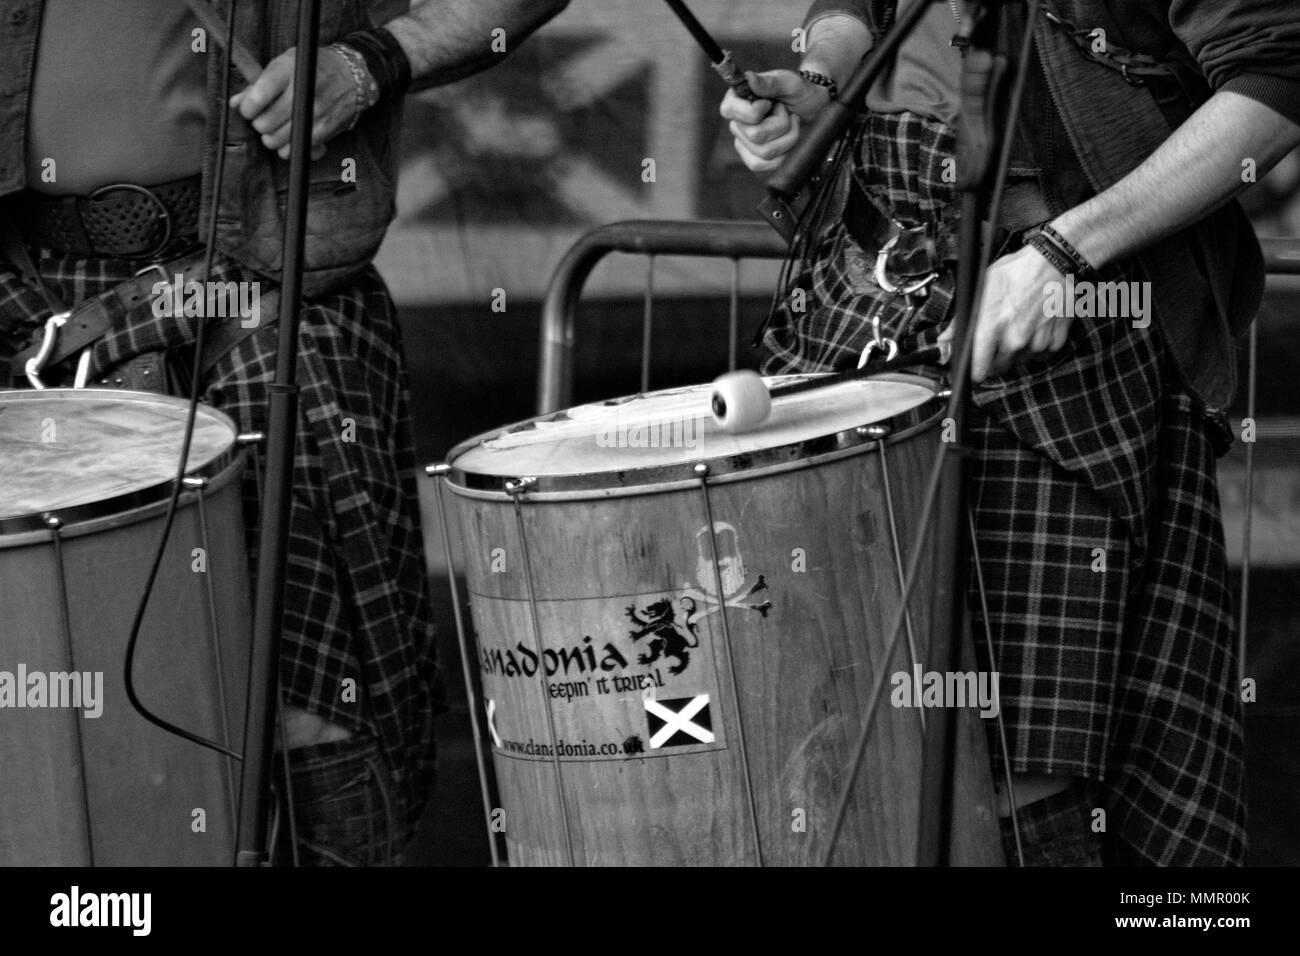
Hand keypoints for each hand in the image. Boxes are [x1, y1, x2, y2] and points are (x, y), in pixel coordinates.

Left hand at [229, 46, 360, 160]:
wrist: (351, 74)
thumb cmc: (313, 68)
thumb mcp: (284, 64)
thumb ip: (259, 83)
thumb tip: (236, 102)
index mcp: (288, 70)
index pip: (258, 96)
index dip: (247, 108)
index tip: (248, 109)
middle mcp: (301, 91)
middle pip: (265, 122)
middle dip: (258, 123)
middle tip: (263, 118)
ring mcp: (315, 112)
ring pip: (277, 139)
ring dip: (270, 138)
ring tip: (274, 129)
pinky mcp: (325, 128)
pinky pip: (296, 148)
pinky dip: (287, 148)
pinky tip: (288, 139)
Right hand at [720, 69, 830, 172]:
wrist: (814, 109)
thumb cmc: (799, 92)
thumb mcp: (788, 82)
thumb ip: (769, 82)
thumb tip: (749, 78)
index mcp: (736, 100)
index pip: (729, 111)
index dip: (755, 110)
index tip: (770, 102)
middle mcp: (737, 123)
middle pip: (754, 135)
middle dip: (781, 124)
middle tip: (786, 112)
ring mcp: (745, 144)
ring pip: (764, 152)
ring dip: (788, 138)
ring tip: (792, 125)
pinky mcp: (755, 160)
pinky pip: (765, 166)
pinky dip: (785, 154)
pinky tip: (790, 140)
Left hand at [938, 245, 1072, 382]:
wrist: (1052, 262)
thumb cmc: (1015, 272)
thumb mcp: (981, 288)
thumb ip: (961, 319)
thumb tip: (945, 340)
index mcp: (992, 326)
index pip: (978, 368)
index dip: (974, 372)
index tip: (974, 370)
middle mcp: (1014, 338)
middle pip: (998, 368)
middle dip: (994, 360)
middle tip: (996, 343)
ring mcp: (1036, 341)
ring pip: (1020, 362)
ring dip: (1016, 353)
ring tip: (1018, 328)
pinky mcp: (1055, 341)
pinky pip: (1041, 356)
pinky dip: (1037, 347)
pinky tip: (1035, 329)